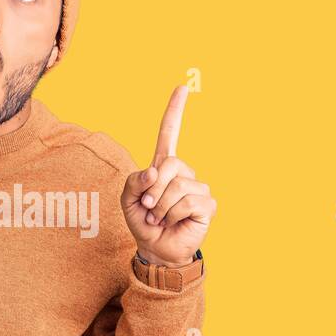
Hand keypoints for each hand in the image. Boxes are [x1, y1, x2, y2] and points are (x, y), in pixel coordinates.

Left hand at [120, 85, 216, 266]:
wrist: (156, 249)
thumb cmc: (142, 222)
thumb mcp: (127, 200)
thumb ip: (134, 181)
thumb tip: (156, 171)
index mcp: (164, 166)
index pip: (169, 132)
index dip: (175, 110)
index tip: (183, 86)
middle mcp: (184, 172)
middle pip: (169, 164)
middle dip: (152, 190)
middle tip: (148, 208)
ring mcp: (198, 187)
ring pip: (176, 187)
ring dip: (160, 207)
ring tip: (160, 218)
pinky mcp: (207, 204)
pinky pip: (187, 203)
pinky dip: (172, 215)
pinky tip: (174, 222)